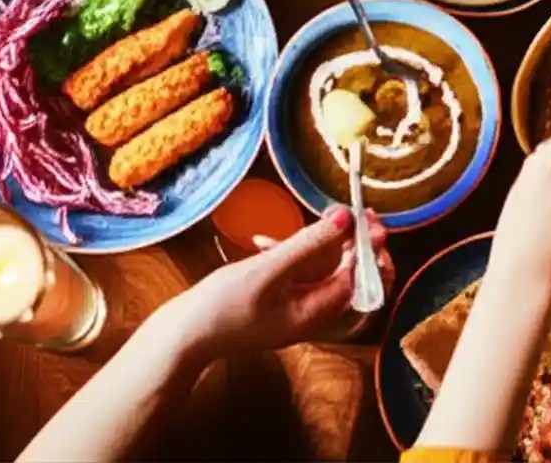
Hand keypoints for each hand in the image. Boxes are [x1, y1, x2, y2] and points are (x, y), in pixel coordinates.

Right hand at [159, 206, 390, 358]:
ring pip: (321, 270)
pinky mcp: (274, 300)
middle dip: (351, 242)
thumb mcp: (269, 270)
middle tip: (352, 212)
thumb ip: (309, 244)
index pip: (361, 278)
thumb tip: (347, 218)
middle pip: (347, 274)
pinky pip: (295, 273)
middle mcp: (312, 312)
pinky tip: (266, 241)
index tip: (370, 218)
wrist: (180, 337)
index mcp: (318, 312)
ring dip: (321, 243)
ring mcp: (293, 307)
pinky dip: (289, 254)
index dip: (369, 248)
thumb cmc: (223, 308)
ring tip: (324, 215)